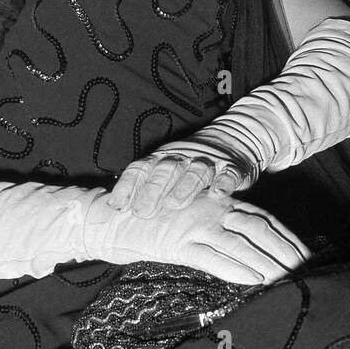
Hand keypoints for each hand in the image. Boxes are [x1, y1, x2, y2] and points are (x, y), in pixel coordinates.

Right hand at [98, 191, 308, 285]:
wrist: (115, 217)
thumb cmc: (158, 220)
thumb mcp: (195, 218)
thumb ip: (223, 230)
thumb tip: (255, 253)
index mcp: (220, 202)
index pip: (263, 220)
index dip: (286, 237)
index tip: (307, 255)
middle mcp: (213, 210)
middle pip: (258, 230)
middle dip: (284, 251)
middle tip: (306, 271)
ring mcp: (195, 225)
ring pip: (240, 245)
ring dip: (266, 263)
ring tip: (287, 280)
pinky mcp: (177, 243)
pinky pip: (211, 258)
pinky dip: (234, 269)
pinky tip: (252, 281)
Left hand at [109, 141, 254, 215]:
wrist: (235, 137)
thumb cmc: (193, 162)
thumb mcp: (167, 169)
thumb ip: (146, 187)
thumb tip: (114, 212)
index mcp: (163, 157)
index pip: (141, 169)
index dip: (127, 187)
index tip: (116, 207)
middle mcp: (183, 157)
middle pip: (166, 170)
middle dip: (152, 191)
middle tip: (142, 212)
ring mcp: (209, 161)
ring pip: (195, 171)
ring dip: (184, 187)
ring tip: (174, 205)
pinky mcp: (233, 167)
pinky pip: (228, 173)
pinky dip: (224, 182)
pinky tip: (218, 193)